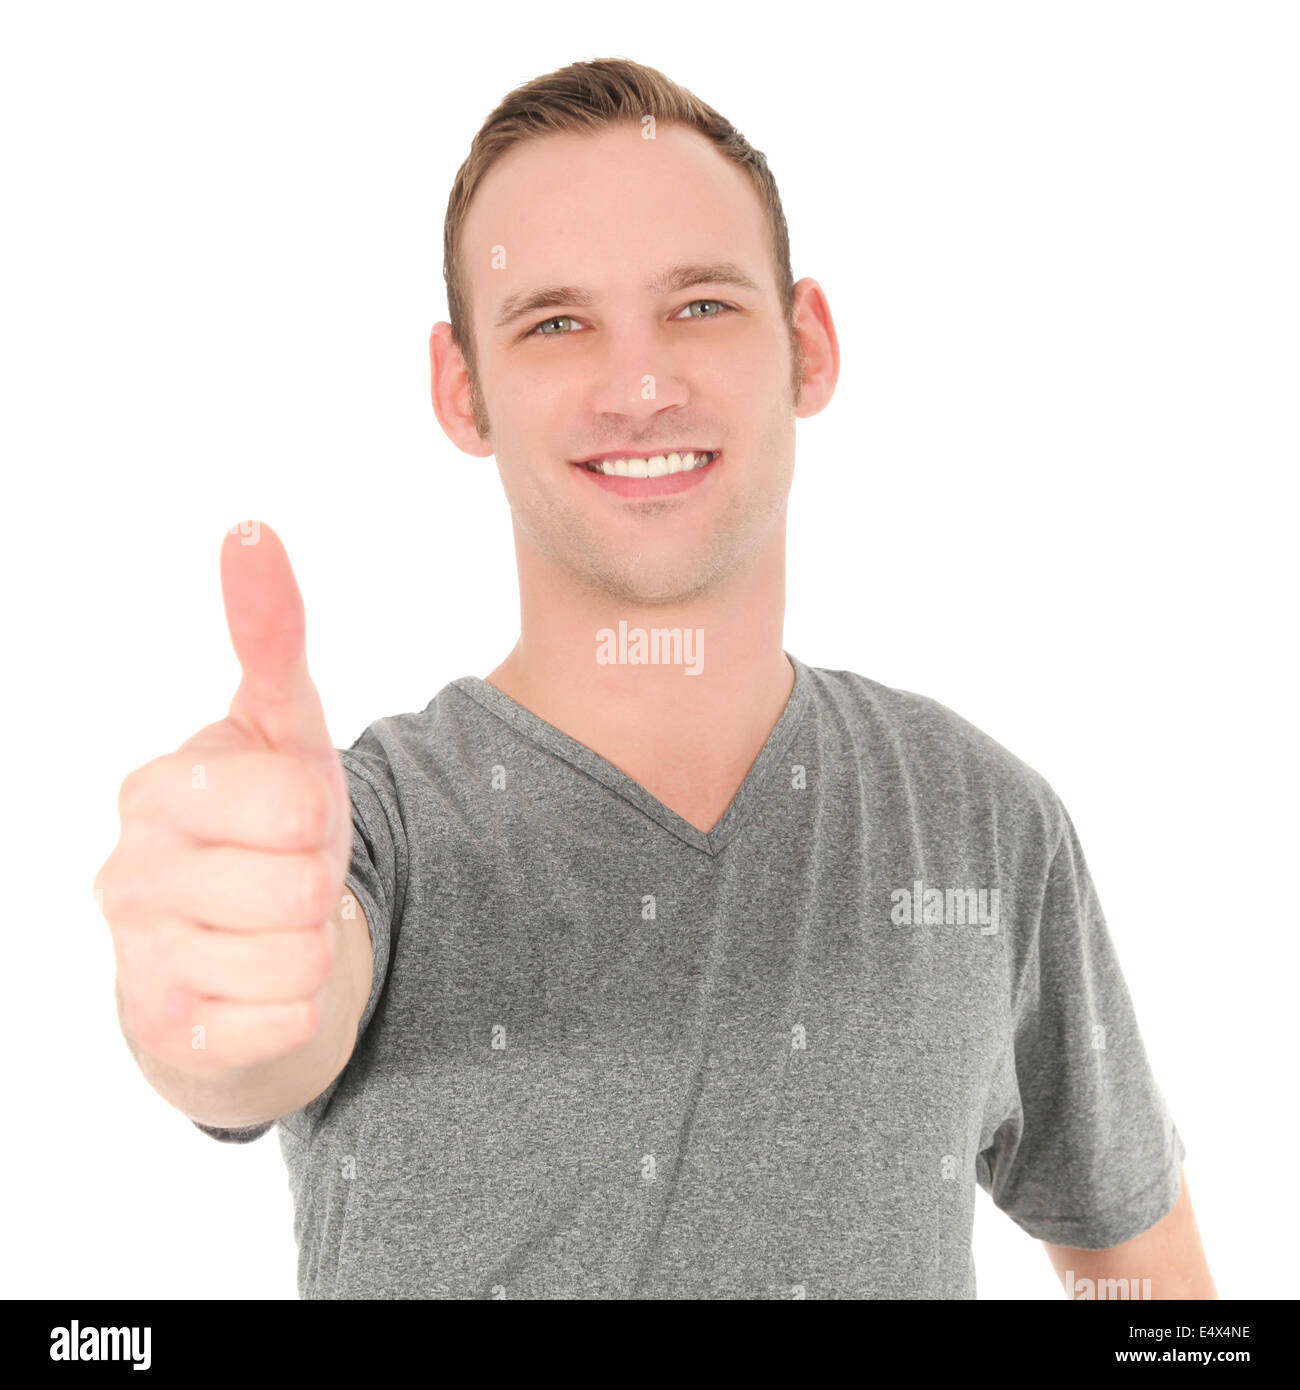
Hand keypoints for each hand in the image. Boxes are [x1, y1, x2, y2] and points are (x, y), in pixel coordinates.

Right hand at [95, 522, 352, 1074]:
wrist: (240, 949)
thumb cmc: (269, 827)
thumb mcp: (281, 728)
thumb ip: (269, 634)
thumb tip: (250, 527)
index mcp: (158, 788)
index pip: (299, 801)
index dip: (319, 815)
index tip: (288, 818)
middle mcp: (129, 872)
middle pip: (302, 885)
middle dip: (318, 882)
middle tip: (284, 878)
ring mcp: (139, 958)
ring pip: (301, 957)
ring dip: (311, 945)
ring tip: (272, 929)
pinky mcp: (168, 1034)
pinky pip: (290, 1020)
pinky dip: (298, 1005)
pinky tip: (257, 986)